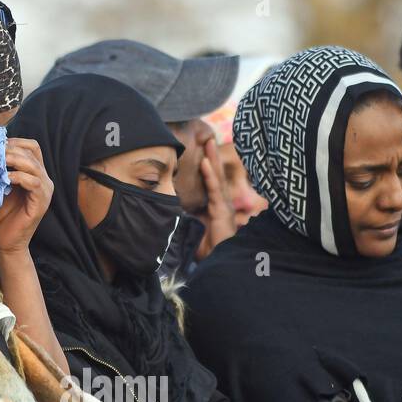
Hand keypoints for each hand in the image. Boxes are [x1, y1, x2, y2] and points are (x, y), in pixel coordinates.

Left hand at [0, 137, 52, 256]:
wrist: (4, 241)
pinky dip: (19, 177)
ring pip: (33, 165)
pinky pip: (34, 183)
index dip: (14, 141)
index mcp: (34, 173)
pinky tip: (5, 178)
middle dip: (11, 148)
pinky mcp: (42, 203)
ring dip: (14, 160)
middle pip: (32, 151)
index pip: (30, 146)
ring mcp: (45, 191)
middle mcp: (43, 179)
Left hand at [196, 140, 235, 260]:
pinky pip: (215, 189)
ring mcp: (224, 206)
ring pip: (217, 178)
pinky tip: (206, 162)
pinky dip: (210, 175)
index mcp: (216, 208)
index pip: (213, 184)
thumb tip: (178, 214)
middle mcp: (222, 204)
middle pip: (216, 176)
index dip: (209, 169)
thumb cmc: (211, 252)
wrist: (220, 263)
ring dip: (212, 159)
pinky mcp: (222, 211)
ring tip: (208, 142)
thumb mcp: (197, 233)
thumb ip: (191, 223)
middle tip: (208, 138)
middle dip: (213, 157)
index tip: (204, 153)